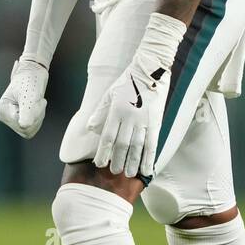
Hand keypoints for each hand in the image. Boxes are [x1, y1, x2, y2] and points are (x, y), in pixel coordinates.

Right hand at [0, 56, 48, 137]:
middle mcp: (5, 117)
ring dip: (38, 116)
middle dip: (37, 115)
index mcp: (2, 111)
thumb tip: (25, 126)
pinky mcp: (19, 121)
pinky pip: (32, 128)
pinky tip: (35, 106)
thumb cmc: (30, 80)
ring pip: (30, 130)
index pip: (22, 124)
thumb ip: (27, 112)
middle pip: (26, 129)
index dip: (34, 113)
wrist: (34, 73)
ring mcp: (12, 120)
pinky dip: (38, 118)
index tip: (35, 98)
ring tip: (36, 102)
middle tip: (38, 100)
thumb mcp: (30, 96)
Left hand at [87, 58, 168, 177]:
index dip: (103, 152)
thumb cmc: (128, 82)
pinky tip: (147, 169)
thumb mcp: (110, 94)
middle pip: (122, 145)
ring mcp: (144, 121)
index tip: (100, 163)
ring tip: (128, 174)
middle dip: (117, 160)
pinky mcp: (156, 122)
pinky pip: (152, 143)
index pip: (108, 136)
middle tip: (114, 172)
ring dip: (132, 162)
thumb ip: (100, 112)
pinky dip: (149, 158)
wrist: (150, 70)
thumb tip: (89, 127)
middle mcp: (129, 118)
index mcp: (116, 111)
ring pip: (137, 147)